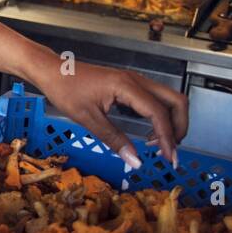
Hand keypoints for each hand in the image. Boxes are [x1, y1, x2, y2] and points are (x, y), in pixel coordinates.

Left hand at [32, 59, 188, 168]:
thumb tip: (135, 161)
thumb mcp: (87, 118)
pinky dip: (161, 117)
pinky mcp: (130, 85)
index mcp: (127, 86)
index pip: (159, 113)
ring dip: (171, 123)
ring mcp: (135, 81)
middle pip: (176, 101)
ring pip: (169, 100)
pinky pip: (156, 100)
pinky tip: (150, 134)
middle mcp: (136, 81)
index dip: (168, 137)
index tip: (169, 158)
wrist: (52, 71)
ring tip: (159, 146)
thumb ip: (113, 139)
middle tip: (170, 151)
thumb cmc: (65, 89)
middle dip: (180, 127)